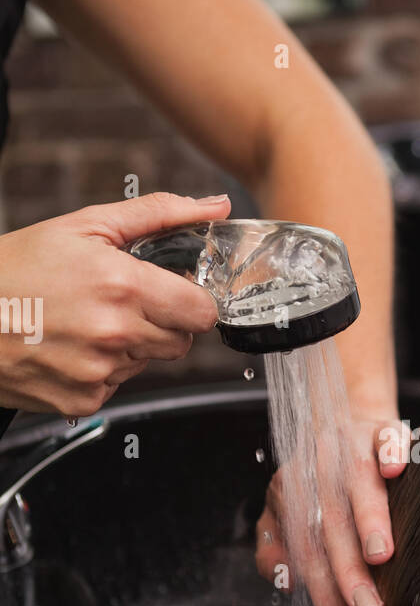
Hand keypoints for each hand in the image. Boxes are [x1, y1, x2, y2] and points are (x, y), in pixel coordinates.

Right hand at [0, 191, 231, 414]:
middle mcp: (114, 334)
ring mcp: (98, 372)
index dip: (194, 300)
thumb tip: (214, 206)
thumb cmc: (14, 269)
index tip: (177, 292)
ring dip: (131, 345)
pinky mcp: (82, 400)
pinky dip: (102, 369)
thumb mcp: (85, 226)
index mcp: (122, 286)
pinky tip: (72, 346)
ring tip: (86, 321)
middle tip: (122, 302)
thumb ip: (159, 215)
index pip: (203, 312)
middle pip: (181, 342)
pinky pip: (117, 386)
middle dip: (163, 321)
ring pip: (148, 363)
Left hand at [255, 402, 407, 605]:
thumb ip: (275, 548)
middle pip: (329, 521)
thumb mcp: (287, 514)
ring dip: (368, 517)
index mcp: (291, 492)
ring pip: (357, 480)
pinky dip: (391, 450)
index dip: (322, 590)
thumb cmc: (323, 485)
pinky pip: (387, 436)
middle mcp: (316, 468)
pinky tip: (396, 470)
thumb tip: (283, 579)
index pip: (304, 548)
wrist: (349, 429)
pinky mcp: (381, 428)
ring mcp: (348, 444)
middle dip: (347, 568)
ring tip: (381, 554)